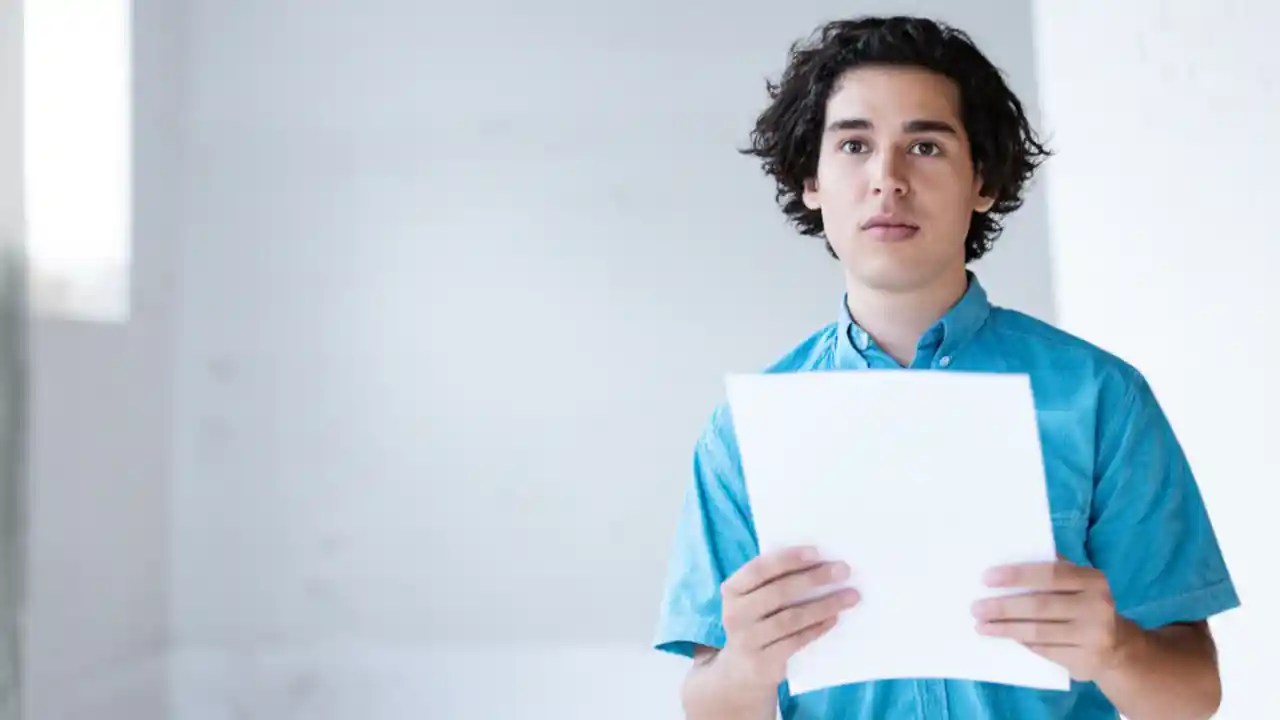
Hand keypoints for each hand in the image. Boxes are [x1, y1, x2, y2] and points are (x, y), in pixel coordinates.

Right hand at [716, 546, 859, 688]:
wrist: (741, 669)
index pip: (759, 569)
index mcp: (732, 590)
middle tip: (843, 570)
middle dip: (814, 578)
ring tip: (850, 596)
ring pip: (791, 618)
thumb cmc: (756, 620)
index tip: (817, 552)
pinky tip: (834, 618)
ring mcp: (747, 640)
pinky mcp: (763, 662)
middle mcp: (735, 614)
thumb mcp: (753, 599)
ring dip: (824, 605)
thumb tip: (818, 561)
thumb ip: (773, 581)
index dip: (787, 559)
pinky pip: (796, 641)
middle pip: (778, 592)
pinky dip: (817, 628)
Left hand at [972, 561, 1141, 681]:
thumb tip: (1008, 553)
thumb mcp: (1078, 582)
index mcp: (1092, 580)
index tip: (986, 578)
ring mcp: (1094, 636)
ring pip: (1039, 632)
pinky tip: (1006, 637)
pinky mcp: (1085, 660)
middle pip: (1039, 606)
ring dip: (1005, 629)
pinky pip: (1045, 651)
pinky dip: (1022, 643)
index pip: (1049, 574)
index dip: (1016, 576)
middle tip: (975, 607)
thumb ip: (1053, 568)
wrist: (1118, 647)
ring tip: (981, 625)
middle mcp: (1096, 606)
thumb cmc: (1085, 604)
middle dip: (1003, 607)